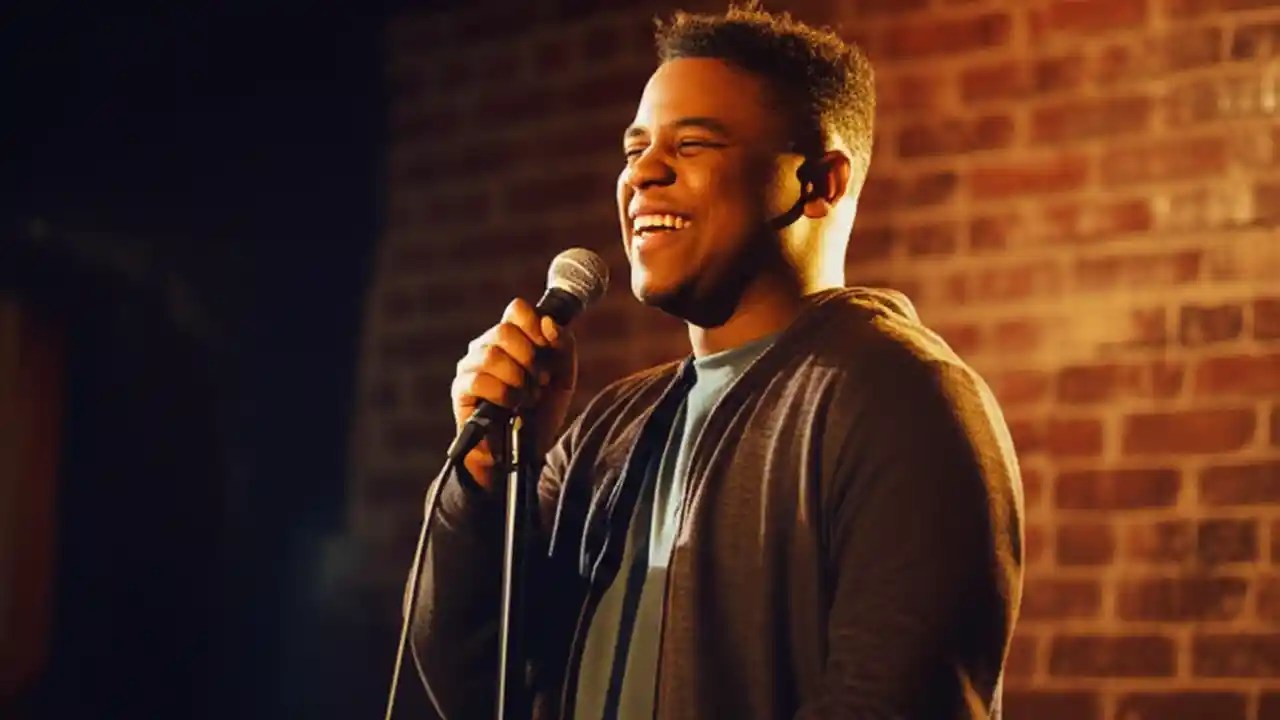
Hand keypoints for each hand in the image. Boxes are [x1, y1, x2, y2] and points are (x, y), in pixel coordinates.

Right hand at [450, 297, 576, 488]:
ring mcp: (470, 366)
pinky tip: (512, 406)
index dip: (535, 325)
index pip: (517, 309)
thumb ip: (563, 345)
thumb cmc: (542, 410)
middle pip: (505, 331)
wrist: (525, 451)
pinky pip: (479, 380)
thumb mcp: (563, 376)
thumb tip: (548, 323)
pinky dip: (503, 394)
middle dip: (530, 358)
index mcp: (511, 337)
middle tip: (539, 381)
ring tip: (527, 397)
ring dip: (518, 378)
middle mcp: (486, 345)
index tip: (548, 350)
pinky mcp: (461, 390)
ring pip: (492, 354)